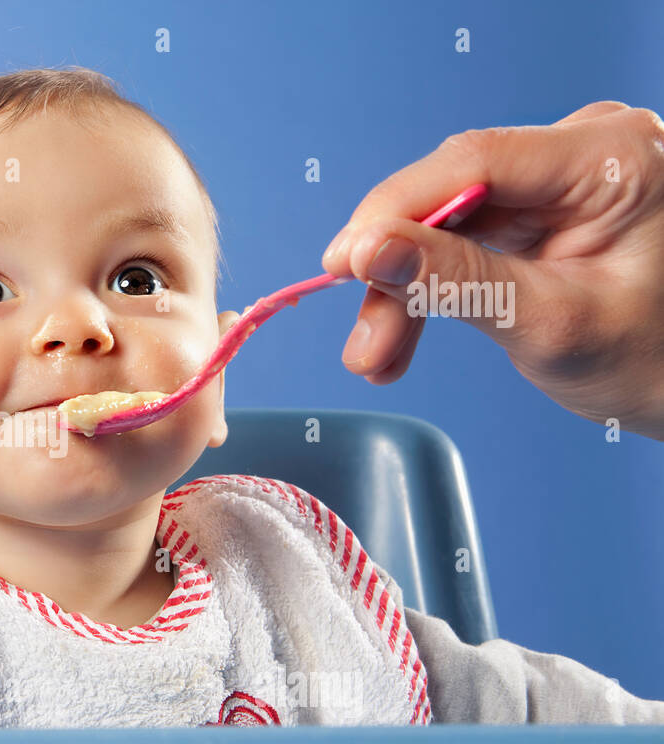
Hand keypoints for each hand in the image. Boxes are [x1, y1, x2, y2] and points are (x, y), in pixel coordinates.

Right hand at [321, 101, 663, 439]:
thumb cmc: (653, 360)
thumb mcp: (551, 324)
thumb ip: (456, 281)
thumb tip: (369, 250)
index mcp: (611, 158)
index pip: (474, 161)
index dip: (393, 210)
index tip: (341, 263)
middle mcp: (583, 153)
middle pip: (451, 196)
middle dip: (399, 270)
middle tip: (365, 342)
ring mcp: (559, 182)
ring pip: (445, 225)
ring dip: (405, 291)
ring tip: (378, 357)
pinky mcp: (540, 213)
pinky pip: (462, 241)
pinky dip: (431, 289)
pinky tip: (399, 336)